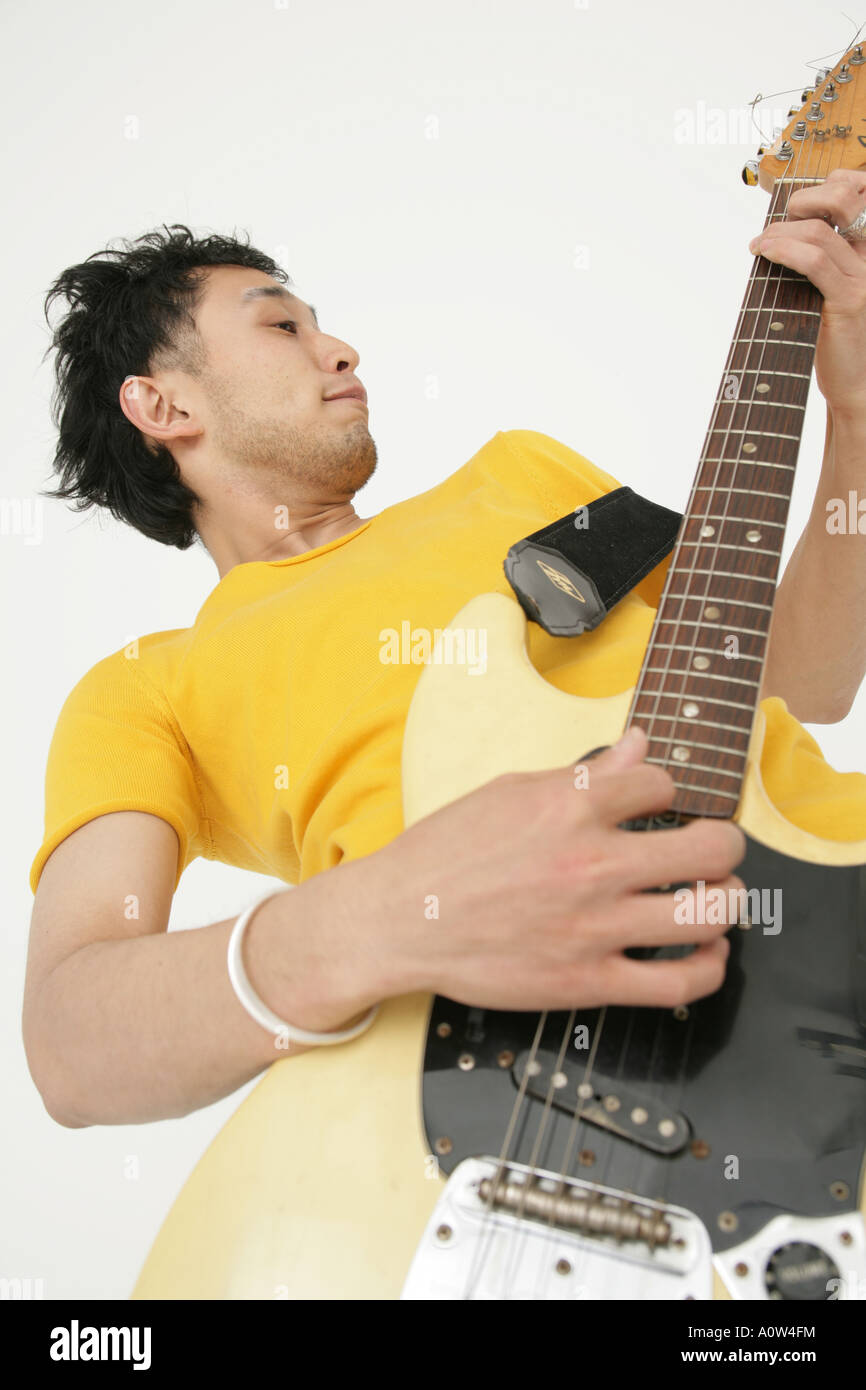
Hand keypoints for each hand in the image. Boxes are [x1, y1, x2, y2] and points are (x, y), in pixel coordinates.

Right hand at [365, 726, 745, 1011]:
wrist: (400, 920)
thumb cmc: (445, 854)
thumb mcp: (510, 793)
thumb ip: (583, 774)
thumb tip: (637, 746)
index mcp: (570, 808)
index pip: (662, 784)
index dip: (668, 791)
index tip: (661, 805)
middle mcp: (591, 864)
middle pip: (711, 848)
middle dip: (724, 844)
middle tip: (714, 849)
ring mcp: (594, 926)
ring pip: (709, 914)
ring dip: (726, 901)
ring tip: (715, 896)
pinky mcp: (588, 981)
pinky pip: (678, 982)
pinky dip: (708, 968)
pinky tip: (705, 953)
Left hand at [748, 168, 865, 417]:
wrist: (854, 382)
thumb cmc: (834, 336)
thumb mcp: (825, 285)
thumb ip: (816, 254)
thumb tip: (775, 230)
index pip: (857, 185)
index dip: (824, 184)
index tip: (792, 206)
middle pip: (843, 196)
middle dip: (800, 201)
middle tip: (773, 227)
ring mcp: (865, 275)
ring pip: (821, 231)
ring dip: (778, 232)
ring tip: (758, 246)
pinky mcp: (851, 300)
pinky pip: (816, 263)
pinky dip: (785, 252)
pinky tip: (766, 254)